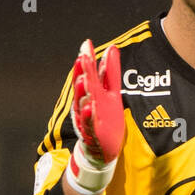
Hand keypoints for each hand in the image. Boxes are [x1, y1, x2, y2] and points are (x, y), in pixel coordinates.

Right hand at [71, 39, 124, 164]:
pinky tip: (88, 107)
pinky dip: (87, 116)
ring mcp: (87, 120)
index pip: (87, 74)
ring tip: (84, 79)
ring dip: (82, 92)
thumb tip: (111, 48)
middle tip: (82, 57)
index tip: (86, 45)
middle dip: (82, 72)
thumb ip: (110, 72)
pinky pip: (88, 124)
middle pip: (83, 87)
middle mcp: (84, 105)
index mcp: (89, 94)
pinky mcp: (92, 134)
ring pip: (82, 104)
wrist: (102, 149)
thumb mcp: (110, 93)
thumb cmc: (104, 119)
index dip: (86, 61)